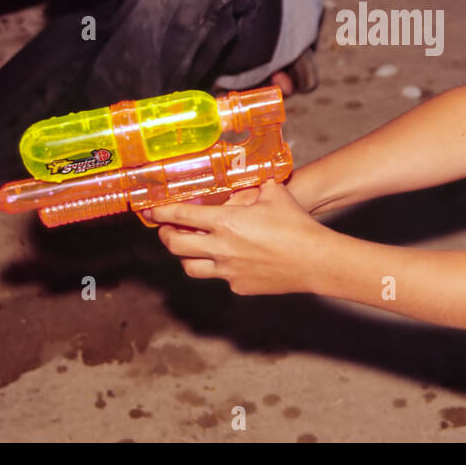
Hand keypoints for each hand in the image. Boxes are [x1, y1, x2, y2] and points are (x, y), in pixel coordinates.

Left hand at [146, 180, 332, 295]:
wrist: (314, 260)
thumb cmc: (296, 225)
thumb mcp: (274, 194)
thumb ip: (255, 186)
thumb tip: (249, 178)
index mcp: (225, 222)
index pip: (180, 216)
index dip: (160, 212)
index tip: (150, 209)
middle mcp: (220, 248)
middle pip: (175, 245)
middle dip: (165, 235)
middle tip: (166, 229)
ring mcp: (228, 271)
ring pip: (190, 267)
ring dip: (185, 256)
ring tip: (190, 247)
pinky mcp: (239, 286)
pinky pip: (220, 278)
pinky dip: (218, 268)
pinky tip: (228, 260)